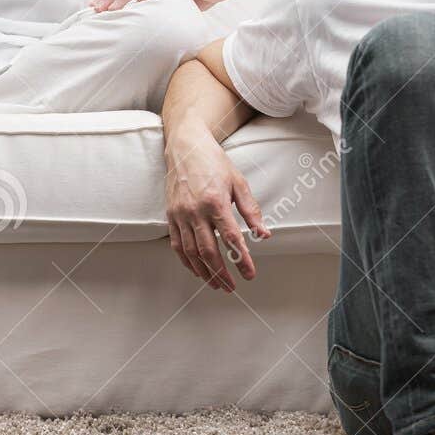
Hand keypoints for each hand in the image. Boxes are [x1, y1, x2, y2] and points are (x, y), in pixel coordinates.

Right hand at [164, 127, 268, 291]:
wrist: (185, 147)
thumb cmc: (214, 163)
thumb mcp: (238, 182)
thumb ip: (250, 210)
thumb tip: (263, 234)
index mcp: (215, 202)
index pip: (231, 238)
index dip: (241, 259)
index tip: (249, 274)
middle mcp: (195, 211)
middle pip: (208, 251)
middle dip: (221, 273)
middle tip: (232, 287)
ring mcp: (180, 215)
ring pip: (191, 252)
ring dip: (204, 272)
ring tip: (216, 284)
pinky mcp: (171, 215)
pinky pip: (177, 244)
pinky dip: (186, 261)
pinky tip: (197, 270)